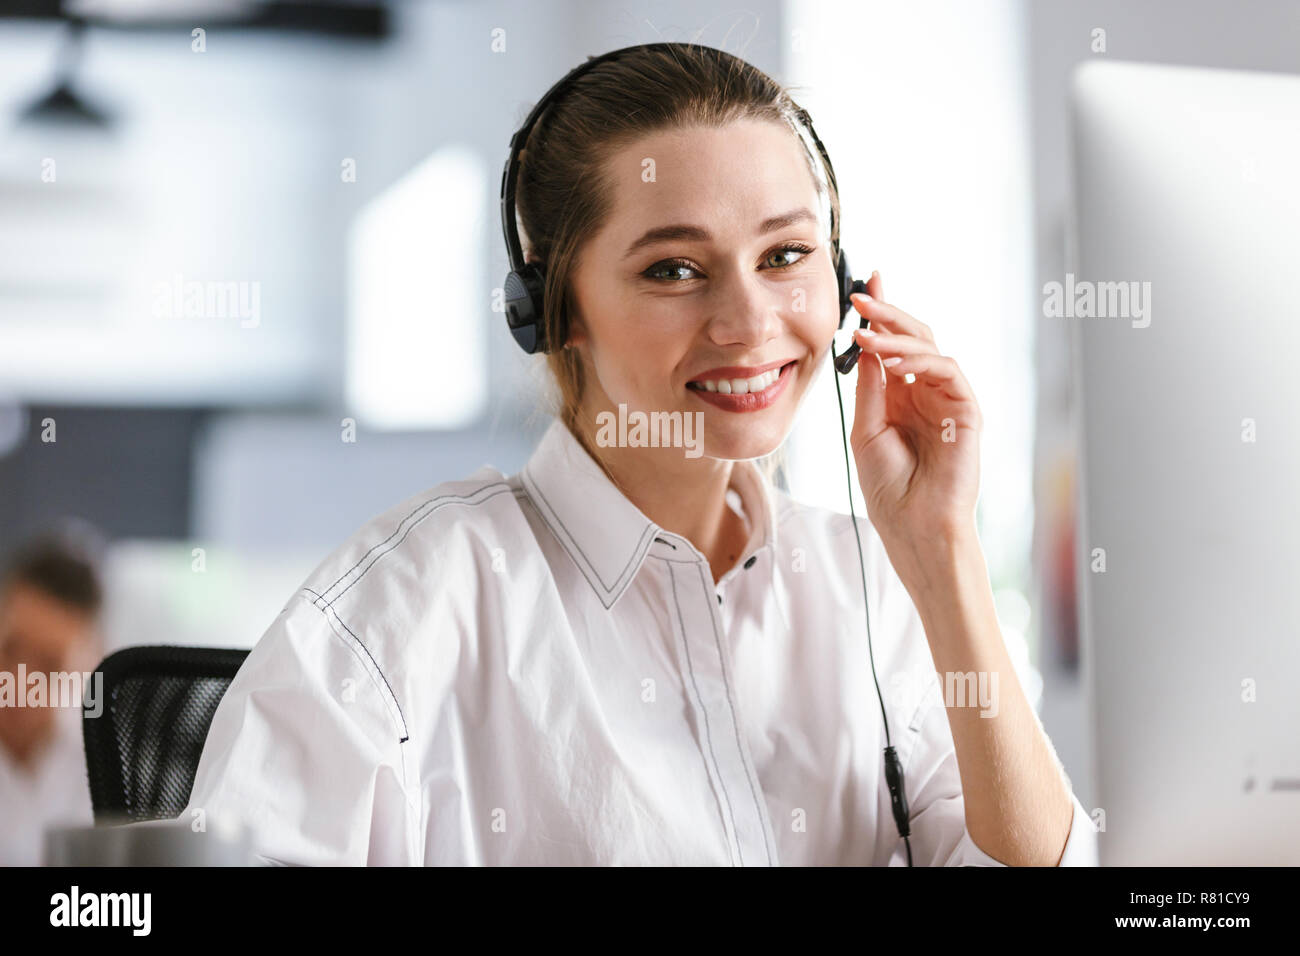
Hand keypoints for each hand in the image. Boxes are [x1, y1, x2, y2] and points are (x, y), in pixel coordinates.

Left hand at [848, 271, 982, 558]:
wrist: (913, 526)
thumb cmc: (889, 488)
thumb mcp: (866, 429)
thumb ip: (870, 386)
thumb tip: (865, 343)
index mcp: (899, 396)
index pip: (891, 346)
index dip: (880, 317)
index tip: (862, 288)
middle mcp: (924, 392)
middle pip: (912, 338)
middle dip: (887, 314)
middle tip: (861, 297)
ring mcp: (947, 399)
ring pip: (929, 348)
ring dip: (896, 336)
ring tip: (865, 333)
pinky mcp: (966, 409)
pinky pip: (947, 370)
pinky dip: (919, 359)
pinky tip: (893, 359)